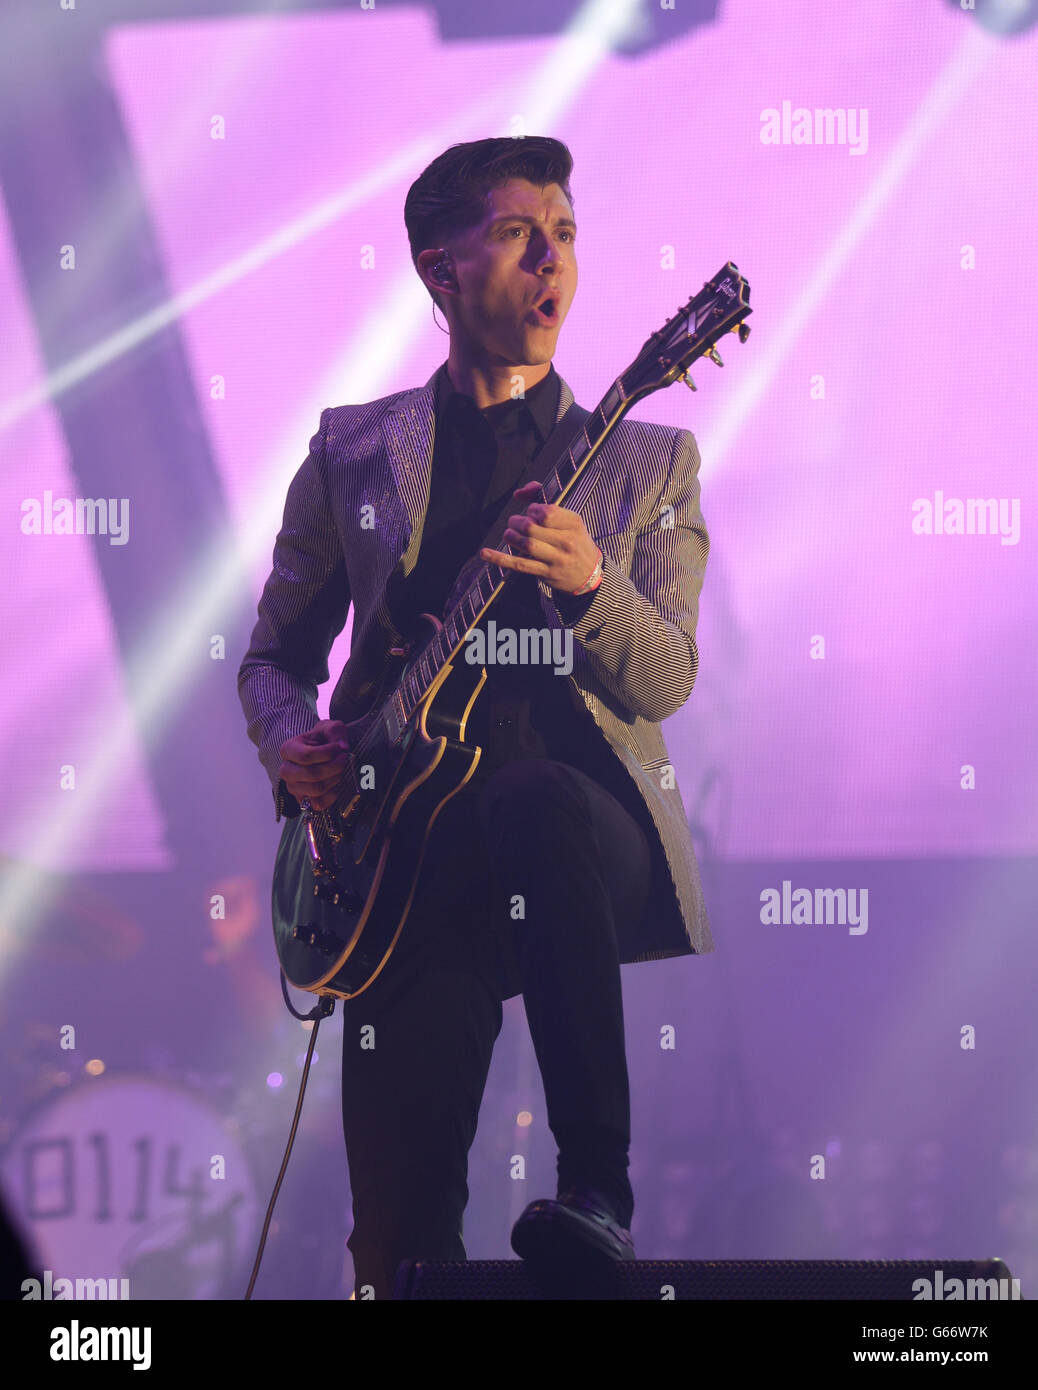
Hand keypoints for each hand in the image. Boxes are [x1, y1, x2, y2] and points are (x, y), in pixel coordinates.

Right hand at [278, 719, 350, 811]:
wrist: (322, 752)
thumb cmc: (323, 739)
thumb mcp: (329, 728)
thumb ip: (336, 731)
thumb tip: (342, 747)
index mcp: (288, 749)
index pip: (306, 756)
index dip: (327, 753)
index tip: (339, 748)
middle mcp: (286, 770)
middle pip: (311, 774)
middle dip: (333, 767)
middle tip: (343, 759)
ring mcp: (293, 787)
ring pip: (316, 789)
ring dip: (334, 779)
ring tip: (340, 770)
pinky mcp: (303, 800)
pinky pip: (317, 804)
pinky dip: (331, 796)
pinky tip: (336, 784)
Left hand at [481, 481, 600, 594]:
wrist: (590, 575)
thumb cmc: (575, 541)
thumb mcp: (569, 520)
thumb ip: (544, 500)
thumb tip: (518, 493)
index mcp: (574, 523)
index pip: (546, 512)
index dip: (532, 510)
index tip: (531, 513)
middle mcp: (567, 541)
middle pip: (532, 527)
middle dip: (517, 522)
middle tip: (514, 523)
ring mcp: (557, 559)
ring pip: (526, 544)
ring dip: (511, 537)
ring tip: (509, 535)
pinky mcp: (546, 574)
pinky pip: (519, 564)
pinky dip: (499, 558)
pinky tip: (485, 553)